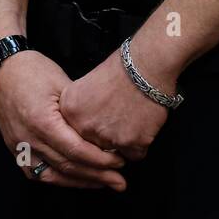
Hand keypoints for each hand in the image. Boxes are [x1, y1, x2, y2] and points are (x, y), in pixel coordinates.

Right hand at [0, 50, 127, 188]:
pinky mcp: (15, 150)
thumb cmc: (33, 71)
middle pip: (67, 167)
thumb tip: (103, 128)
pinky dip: (58, 179)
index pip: (76, 151)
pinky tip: (76, 179)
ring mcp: (20, 148)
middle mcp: (29, 141)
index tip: (120, 162)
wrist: (1, 71)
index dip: (100, 160)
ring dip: (80, 182)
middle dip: (96, 176)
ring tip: (103, 184)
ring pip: (52, 176)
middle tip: (120, 182)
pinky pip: (37, 173)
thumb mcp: (62, 82)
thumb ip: (79, 109)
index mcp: (42, 122)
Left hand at [58, 43, 169, 162]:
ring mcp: (107, 138)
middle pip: (92, 147)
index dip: (88, 130)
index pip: (74, 135)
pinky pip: (135, 155)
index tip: (99, 122)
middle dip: (105, 140)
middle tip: (118, 122)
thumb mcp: (86, 82)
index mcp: (70, 111)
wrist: (148, 63)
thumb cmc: (122, 67)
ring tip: (133, 120)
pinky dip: (140, 144)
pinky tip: (144, 125)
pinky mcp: (131, 143)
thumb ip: (79, 108)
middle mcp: (84, 128)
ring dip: (123, 142)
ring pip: (113, 154)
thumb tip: (83, 123)